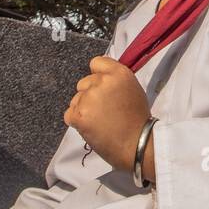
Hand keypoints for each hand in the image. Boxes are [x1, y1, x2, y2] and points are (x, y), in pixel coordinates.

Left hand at [64, 56, 153, 177]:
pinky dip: (77, 121)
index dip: (98, 76)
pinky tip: (92, 128)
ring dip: (83, 109)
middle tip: (105, 110)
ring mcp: (88, 98)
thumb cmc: (138, 120)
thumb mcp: (133, 90)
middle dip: (90, 94)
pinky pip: (69, 114)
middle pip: (84, 82)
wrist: (137, 145)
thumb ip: (115, 81)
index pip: (96, 62)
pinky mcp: (78, 115)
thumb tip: (100, 79)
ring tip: (100, 122)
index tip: (104, 88)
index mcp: (119, 73)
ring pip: (76, 99)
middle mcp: (102, 81)